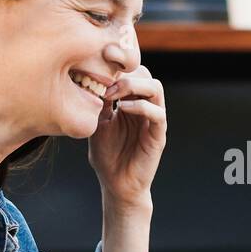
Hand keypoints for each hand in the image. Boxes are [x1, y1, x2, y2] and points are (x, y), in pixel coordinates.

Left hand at [87, 65, 165, 210]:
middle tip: (104, 84)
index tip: (97, 68)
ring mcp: (153, 120)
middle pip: (145, 74)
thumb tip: (92, 78)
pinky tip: (123, 110)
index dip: (118, 66)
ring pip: (156, 87)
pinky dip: (141, 106)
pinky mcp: (158, 135)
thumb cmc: (107, 157)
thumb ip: (99, 103)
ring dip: (134, 85)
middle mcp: (144, 107)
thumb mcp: (97, 124)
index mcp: (130, 102)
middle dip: (125, 73)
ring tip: (114, 94)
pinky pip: (158, 113)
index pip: (132, 73)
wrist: (116, 185)